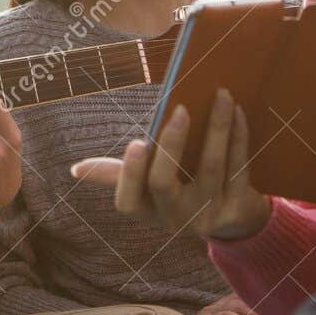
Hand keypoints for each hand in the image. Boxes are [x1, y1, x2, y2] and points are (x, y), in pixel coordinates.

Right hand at [71, 89, 271, 240]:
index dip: (129, 174)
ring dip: (216, 128)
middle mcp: (175, 218)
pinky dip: (239, 137)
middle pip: (164, 184)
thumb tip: (76, 170)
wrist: (233, 220)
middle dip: (171, 145)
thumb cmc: (179, 193)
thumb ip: (116, 175)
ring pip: (211, 168)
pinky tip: (238, 111)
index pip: (128, 201)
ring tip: (221, 94)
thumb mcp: (147, 191)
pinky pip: (239, 167)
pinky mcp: (238, 206)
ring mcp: (208, 214)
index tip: (136, 142)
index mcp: (148, 210)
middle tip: (181, 109)